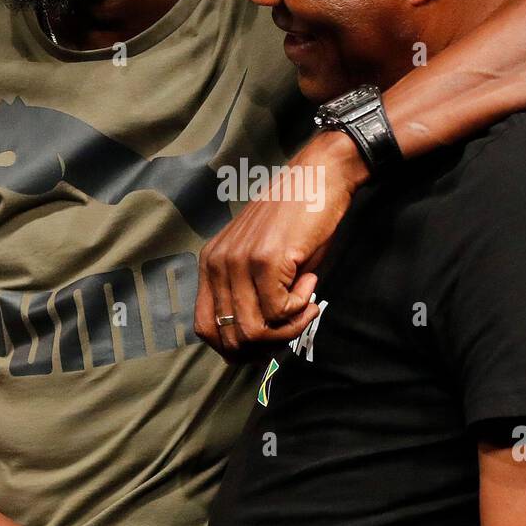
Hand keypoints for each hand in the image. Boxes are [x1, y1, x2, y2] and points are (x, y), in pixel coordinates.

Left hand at [195, 131, 367, 357]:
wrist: (319, 177)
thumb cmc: (297, 220)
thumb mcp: (262, 261)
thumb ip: (252, 295)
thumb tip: (258, 344)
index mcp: (210, 263)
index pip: (205, 328)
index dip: (236, 348)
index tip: (266, 343)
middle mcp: (217, 263)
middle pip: (230, 338)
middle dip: (266, 344)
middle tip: (293, 324)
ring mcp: (239, 261)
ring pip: (253, 330)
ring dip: (287, 328)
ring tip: (305, 303)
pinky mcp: (266, 260)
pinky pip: (278, 311)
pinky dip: (300, 308)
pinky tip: (310, 284)